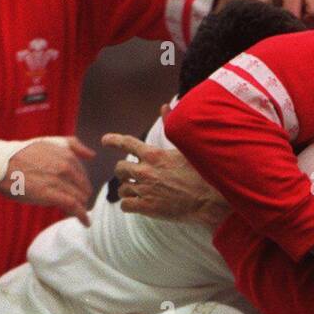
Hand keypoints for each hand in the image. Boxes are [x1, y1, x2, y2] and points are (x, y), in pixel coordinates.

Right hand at [0, 137, 94, 225]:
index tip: (80, 193)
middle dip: (82, 197)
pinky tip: (85, 222)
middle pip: (84, 187)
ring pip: (80, 198)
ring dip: (81, 208)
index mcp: (66, 154)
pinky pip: (74, 207)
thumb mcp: (48, 142)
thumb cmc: (21, 154)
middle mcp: (65, 166)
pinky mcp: (50, 195)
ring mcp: (58, 180)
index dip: (82, 185)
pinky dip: (82, 216)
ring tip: (80, 215)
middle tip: (78, 205)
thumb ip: (72, 145)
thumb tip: (92, 155)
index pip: (84, 175)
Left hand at [102, 132, 227, 227]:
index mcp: (153, 154)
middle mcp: (145, 171)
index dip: (113, 140)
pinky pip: (125, 205)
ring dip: (127, 189)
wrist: (209, 199)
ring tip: (136, 191)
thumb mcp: (185, 146)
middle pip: (120, 168)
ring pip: (122, 188)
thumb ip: (170, 125)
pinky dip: (128, 204)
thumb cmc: (201, 172)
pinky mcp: (147, 208)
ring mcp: (145, 190)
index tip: (104, 141)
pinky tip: (136, 205)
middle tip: (129, 174)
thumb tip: (164, 106)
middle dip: (123, 170)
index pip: (126, 143)